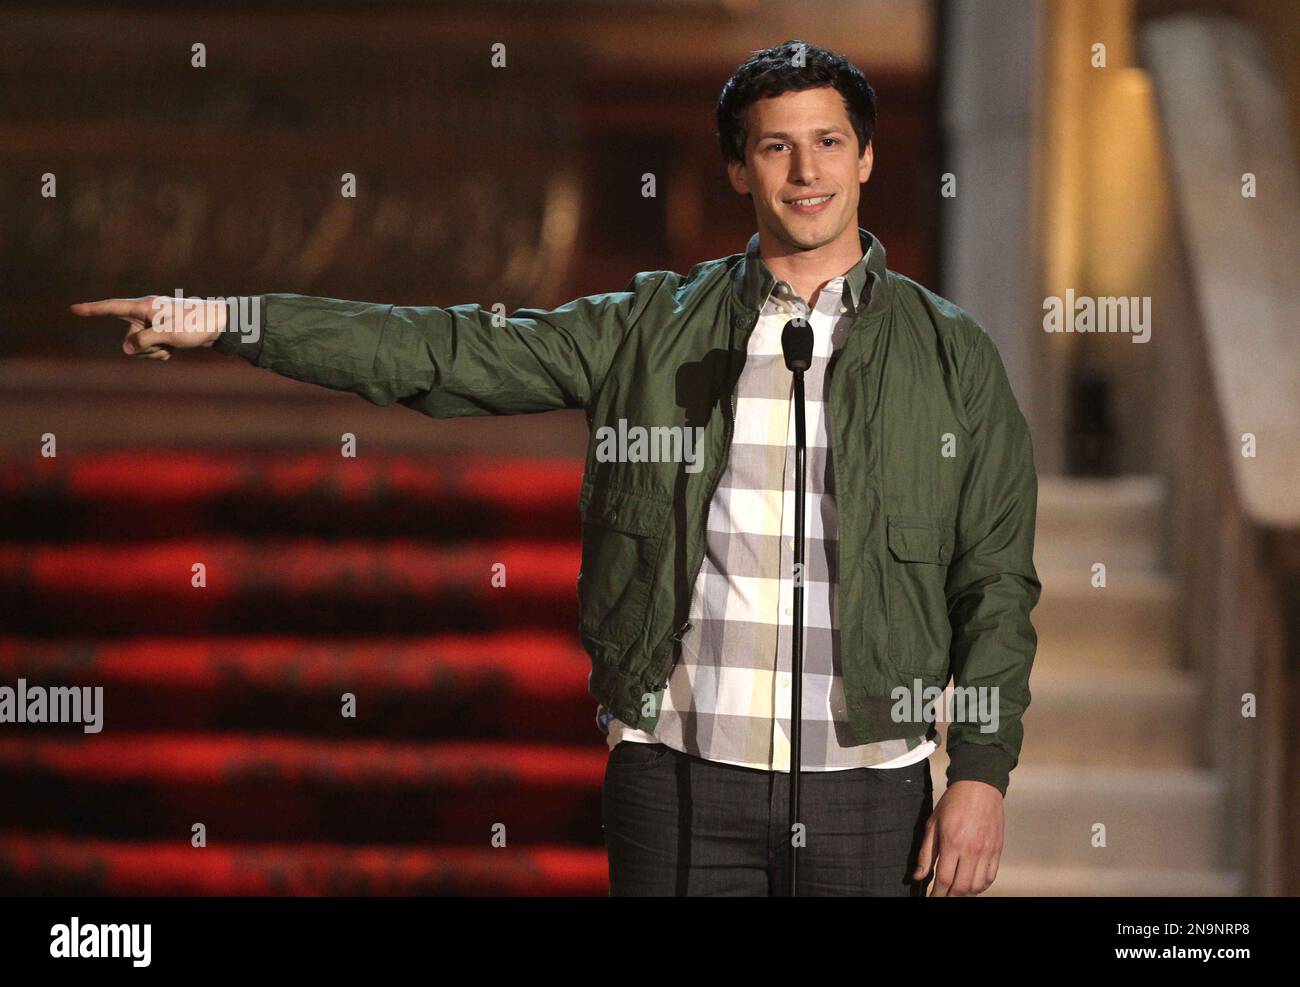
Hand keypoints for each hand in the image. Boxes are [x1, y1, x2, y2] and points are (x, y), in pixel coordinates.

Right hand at [70, 295, 226, 360]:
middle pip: (128, 339)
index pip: (113, 308)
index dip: (93, 310)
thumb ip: (143, 341)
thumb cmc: (195, 325)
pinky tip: (175, 349)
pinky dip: (161, 354)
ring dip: (155, 352)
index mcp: (144, 306)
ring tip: (174, 344)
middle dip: (144, 347)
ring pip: (140, 348)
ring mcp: (153, 325)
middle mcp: (146, 314)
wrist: (219, 326)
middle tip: (167, 341)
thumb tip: (127, 350)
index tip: (74, 309)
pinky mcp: (161, 335)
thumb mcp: (167, 334)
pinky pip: (151, 352)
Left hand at [913, 779, 1002, 895]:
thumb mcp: (933, 824)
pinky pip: (991, 876)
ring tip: (956, 892)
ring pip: (977, 885)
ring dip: (966, 893)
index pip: (944, 879)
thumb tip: (918, 876)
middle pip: (962, 887)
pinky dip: (981, 886)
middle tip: (943, 896)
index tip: (932, 897)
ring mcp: (986, 851)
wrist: (979, 786)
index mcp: (952, 843)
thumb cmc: (953, 802)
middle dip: (950, 897)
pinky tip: (972, 885)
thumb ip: (926, 853)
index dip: (937, 894)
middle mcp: (971, 850)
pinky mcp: (997, 850)